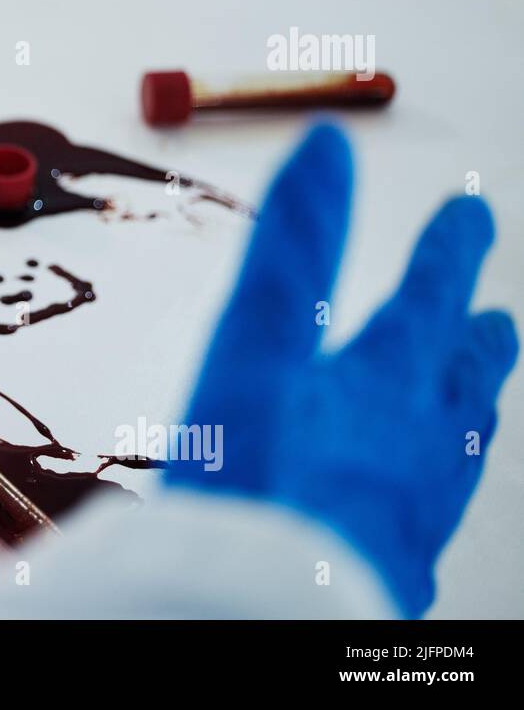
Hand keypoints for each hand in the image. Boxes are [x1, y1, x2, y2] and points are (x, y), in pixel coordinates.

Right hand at [167, 124, 517, 616]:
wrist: (267, 609)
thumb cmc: (257, 478)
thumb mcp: (258, 340)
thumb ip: (293, 245)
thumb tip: (328, 145)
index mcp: (386, 376)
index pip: (430, 292)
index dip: (449, 247)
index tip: (469, 213)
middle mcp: (419, 439)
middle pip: (464, 377)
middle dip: (476, 337)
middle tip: (496, 315)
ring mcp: (415, 508)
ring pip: (461, 448)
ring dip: (471, 411)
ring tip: (479, 399)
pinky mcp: (395, 564)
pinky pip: (433, 513)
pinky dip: (435, 490)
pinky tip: (423, 505)